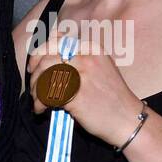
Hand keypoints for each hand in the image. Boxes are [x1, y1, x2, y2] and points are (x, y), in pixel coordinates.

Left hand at [25, 26, 143, 146]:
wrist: (127, 119)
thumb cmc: (112, 97)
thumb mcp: (100, 68)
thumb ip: (78, 58)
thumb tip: (48, 54)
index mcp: (91, 49)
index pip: (55, 42)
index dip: (38, 54)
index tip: (33, 68)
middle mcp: (87, 58)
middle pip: (47, 58)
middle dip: (35, 75)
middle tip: (34, 89)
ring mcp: (82, 75)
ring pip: (45, 75)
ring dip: (36, 90)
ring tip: (38, 101)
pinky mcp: (77, 94)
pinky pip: (48, 94)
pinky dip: (40, 103)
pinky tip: (42, 110)